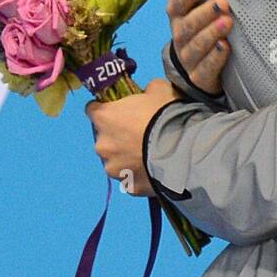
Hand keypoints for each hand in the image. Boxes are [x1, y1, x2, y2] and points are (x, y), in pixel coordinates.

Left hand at [86, 78, 180, 194]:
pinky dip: (139, 174)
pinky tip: (155, 169)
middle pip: (104, 138)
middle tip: (142, 133)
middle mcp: (102, 145)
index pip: (92, 109)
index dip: (108, 109)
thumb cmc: (167, 114)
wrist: (183, 150)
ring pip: (116, 161)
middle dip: (118, 136)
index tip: (121, 110)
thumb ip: (146, 91)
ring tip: (150, 155)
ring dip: (127, 157)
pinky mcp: (129, 186)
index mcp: (104, 117)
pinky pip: (131, 178)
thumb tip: (147, 94)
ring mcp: (114, 169)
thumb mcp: (160, 89)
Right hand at [162, 0, 230, 93]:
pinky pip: (206, 68)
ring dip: (211, 33)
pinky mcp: (200, 75)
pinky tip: (226, 47)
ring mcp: (189, 56)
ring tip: (227, 21)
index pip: (176, 0)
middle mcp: (179, 33)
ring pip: (196, 46)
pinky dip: (216, 58)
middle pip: (186, 24)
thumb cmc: (194, 20)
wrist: (196, 66)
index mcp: (177, 12)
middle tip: (222, 3)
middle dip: (202, 13)